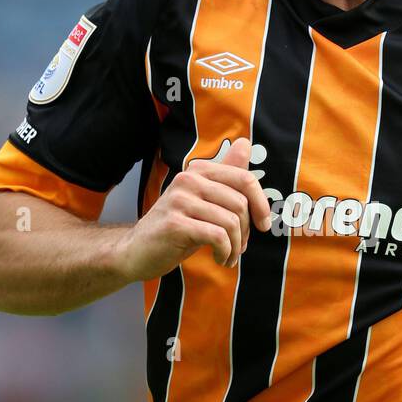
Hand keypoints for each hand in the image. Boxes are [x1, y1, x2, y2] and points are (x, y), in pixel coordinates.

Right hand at [115, 137, 273, 279]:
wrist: (137, 250)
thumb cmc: (177, 226)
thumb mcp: (204, 200)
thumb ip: (226, 174)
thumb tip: (245, 143)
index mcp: (198, 171)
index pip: (244, 178)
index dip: (261, 204)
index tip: (263, 225)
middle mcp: (188, 180)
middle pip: (240, 203)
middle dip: (246, 231)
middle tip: (239, 247)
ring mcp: (179, 201)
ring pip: (230, 221)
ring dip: (236, 246)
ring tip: (228, 256)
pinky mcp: (175, 224)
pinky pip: (217, 236)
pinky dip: (225, 252)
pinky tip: (220, 259)